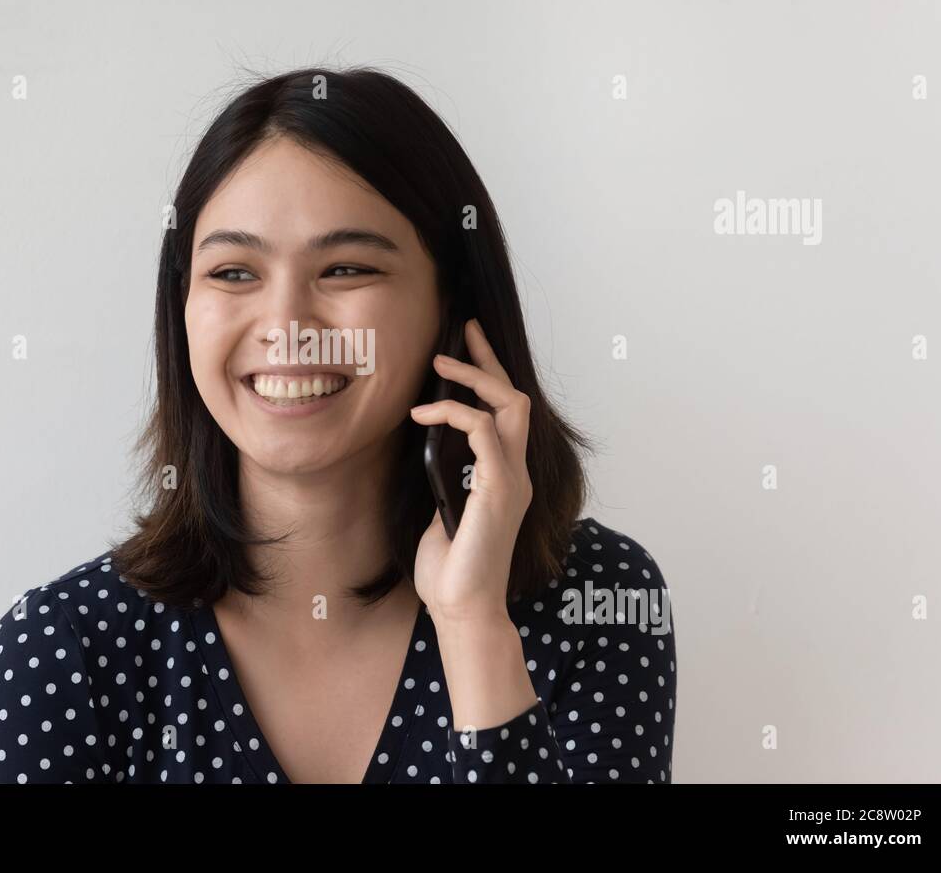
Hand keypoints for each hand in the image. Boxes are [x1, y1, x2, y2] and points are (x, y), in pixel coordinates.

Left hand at [408, 318, 533, 627]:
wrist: (462, 609)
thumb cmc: (450, 570)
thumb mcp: (443, 513)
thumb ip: (447, 481)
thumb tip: (431, 451)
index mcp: (505, 478)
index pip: (505, 414)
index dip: (488, 375)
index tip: (465, 346)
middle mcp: (516, 473)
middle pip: (515, 398)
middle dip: (488, 360)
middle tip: (462, 332)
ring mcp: (512, 480)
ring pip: (509, 405)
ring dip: (474, 378)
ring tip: (439, 365)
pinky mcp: (499, 488)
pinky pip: (484, 430)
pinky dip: (455, 412)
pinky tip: (423, 414)